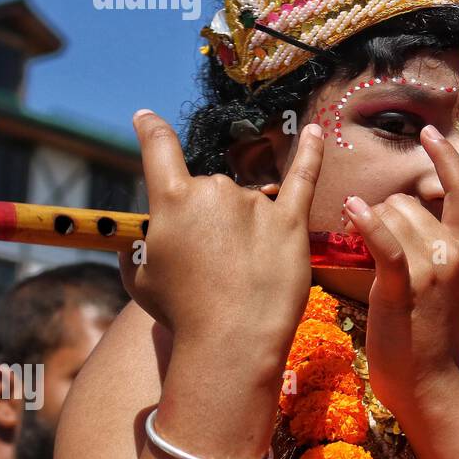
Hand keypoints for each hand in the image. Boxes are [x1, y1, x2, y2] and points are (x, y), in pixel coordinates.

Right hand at [119, 111, 323, 368]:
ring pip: (247, 203)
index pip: (158, 149)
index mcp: (172, 200)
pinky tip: (318, 132)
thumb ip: (141, 249)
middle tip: (210, 268)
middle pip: (209, 191)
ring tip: (240, 273)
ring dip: (243, 229)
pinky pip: (303, 179)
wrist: (231, 340)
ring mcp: (256, 204)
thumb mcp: (140, 280)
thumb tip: (146, 241)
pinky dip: (313, 153)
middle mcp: (214, 191)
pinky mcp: (290, 222)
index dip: (151, 130)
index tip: (146, 118)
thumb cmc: (182, 314)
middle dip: (208, 224)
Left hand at [341, 123, 458, 415]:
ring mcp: (432, 270)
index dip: (448, 157)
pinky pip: (384, 241)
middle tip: (379, 250)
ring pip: (389, 217)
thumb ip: (439, 244)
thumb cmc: (430, 333)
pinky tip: (352, 210)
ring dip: (370, 230)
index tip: (431, 134)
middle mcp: (456, 253)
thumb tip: (406, 210)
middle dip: (386, 215)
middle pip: (408, 202)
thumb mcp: (450, 282)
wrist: (428, 381)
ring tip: (371, 264)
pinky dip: (367, 223)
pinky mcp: (403, 286)